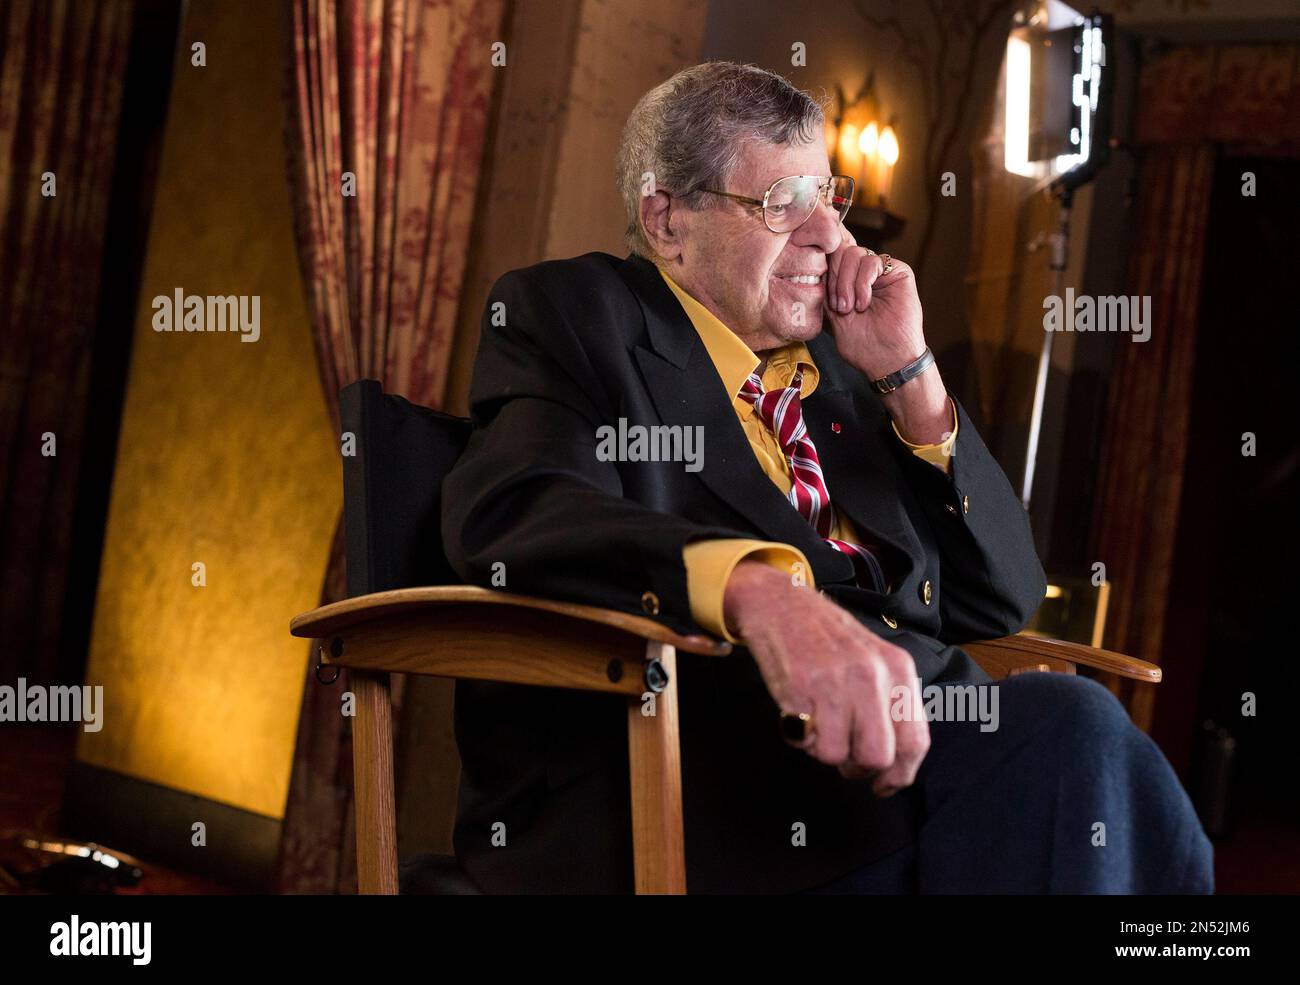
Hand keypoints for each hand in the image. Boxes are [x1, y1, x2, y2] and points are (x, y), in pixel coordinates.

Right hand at [722, 560, 930, 795]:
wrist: (782, 604)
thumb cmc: (829, 640)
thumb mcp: (875, 661)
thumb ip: (891, 703)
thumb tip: (896, 761)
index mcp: (897, 669)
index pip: (914, 740)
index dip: (900, 774)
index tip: (885, 785)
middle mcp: (870, 674)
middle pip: (877, 756)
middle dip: (859, 768)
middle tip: (846, 759)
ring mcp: (834, 680)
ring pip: (837, 754)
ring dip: (825, 751)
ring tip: (818, 726)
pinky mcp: (799, 687)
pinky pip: (806, 741)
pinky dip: (801, 740)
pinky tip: (800, 715)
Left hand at [824, 225, 951, 444]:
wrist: (888, 361)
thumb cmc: (862, 346)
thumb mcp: (833, 318)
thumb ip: (825, 293)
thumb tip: (812, 270)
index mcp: (846, 282)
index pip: (829, 258)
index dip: (823, 272)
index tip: (825, 299)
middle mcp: (862, 273)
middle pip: (840, 251)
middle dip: (834, 278)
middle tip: (838, 306)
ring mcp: (880, 271)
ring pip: (854, 253)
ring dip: (846, 282)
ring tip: (849, 308)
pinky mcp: (898, 271)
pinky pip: (872, 261)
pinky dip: (863, 282)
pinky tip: (863, 303)